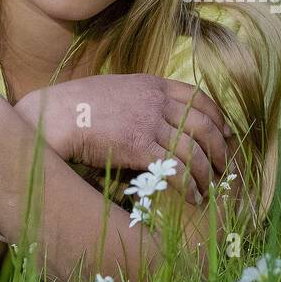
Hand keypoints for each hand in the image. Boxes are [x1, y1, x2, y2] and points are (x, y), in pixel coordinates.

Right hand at [16, 74, 232, 202]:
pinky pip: (176, 168)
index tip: (226, 132)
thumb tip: (153, 115)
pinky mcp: (140, 146)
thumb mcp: (115, 89)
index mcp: (152, 84)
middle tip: (224, 167)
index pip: (198, 97)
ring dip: (206, 172)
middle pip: (204, 124)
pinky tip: (192, 197)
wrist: (54, 115)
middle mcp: (156, 101)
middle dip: (219, 148)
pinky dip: (189, 185)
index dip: (217, 117)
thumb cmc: (76, 105)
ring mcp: (149, 123)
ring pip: (194, 149)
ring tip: (209, 188)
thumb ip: (138, 98)